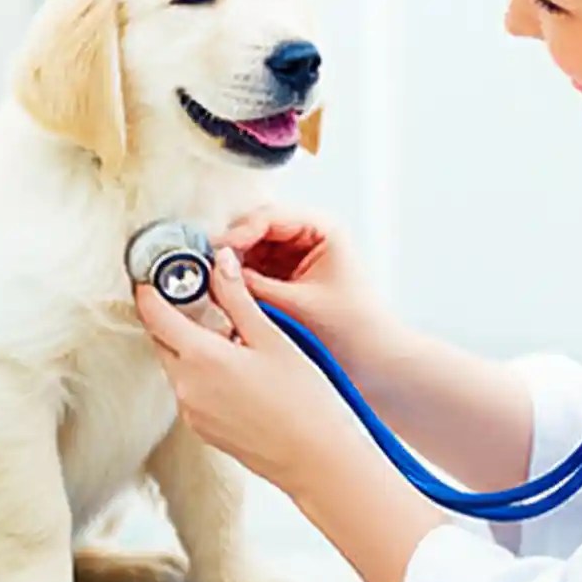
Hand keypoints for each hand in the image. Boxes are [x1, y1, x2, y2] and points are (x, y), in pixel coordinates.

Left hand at [136, 247, 354, 493]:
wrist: (316, 459)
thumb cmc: (303, 401)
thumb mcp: (271, 338)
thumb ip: (237, 297)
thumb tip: (219, 263)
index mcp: (200, 358)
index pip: (153, 313)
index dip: (151, 287)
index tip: (158, 273)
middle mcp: (186, 387)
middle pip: (161, 339)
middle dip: (173, 315)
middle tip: (199, 296)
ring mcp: (192, 412)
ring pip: (177, 366)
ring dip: (190, 346)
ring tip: (229, 334)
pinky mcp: (203, 429)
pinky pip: (191, 391)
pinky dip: (203, 373)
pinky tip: (237, 369)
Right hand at [214, 207, 392, 376]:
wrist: (376, 364)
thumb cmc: (354, 330)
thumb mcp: (297, 305)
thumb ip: (253, 286)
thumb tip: (215, 272)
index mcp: (322, 229)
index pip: (269, 218)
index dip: (238, 233)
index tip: (215, 252)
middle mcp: (308, 237)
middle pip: (255, 229)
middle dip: (230, 248)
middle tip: (205, 267)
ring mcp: (295, 257)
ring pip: (250, 251)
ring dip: (231, 265)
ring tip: (210, 282)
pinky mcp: (286, 279)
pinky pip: (254, 271)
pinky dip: (238, 281)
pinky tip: (223, 294)